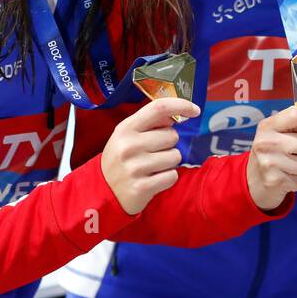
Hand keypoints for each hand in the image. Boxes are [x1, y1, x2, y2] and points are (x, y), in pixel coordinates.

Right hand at [101, 97, 200, 214]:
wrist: (102, 192)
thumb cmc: (120, 159)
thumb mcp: (126, 136)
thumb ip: (149, 123)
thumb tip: (174, 115)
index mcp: (126, 129)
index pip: (158, 108)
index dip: (181, 105)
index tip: (195, 110)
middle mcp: (129, 146)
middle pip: (172, 136)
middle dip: (168, 144)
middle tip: (152, 153)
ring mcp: (135, 167)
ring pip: (175, 157)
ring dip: (168, 163)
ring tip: (151, 167)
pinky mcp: (142, 187)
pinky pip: (172, 176)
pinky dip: (167, 178)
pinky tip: (152, 180)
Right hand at [246, 105, 296, 210]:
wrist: (252, 181)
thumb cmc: (272, 152)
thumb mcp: (275, 132)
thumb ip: (294, 123)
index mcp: (267, 126)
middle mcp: (266, 143)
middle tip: (294, 153)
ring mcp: (269, 163)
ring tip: (291, 166)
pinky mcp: (275, 181)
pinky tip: (288, 177)